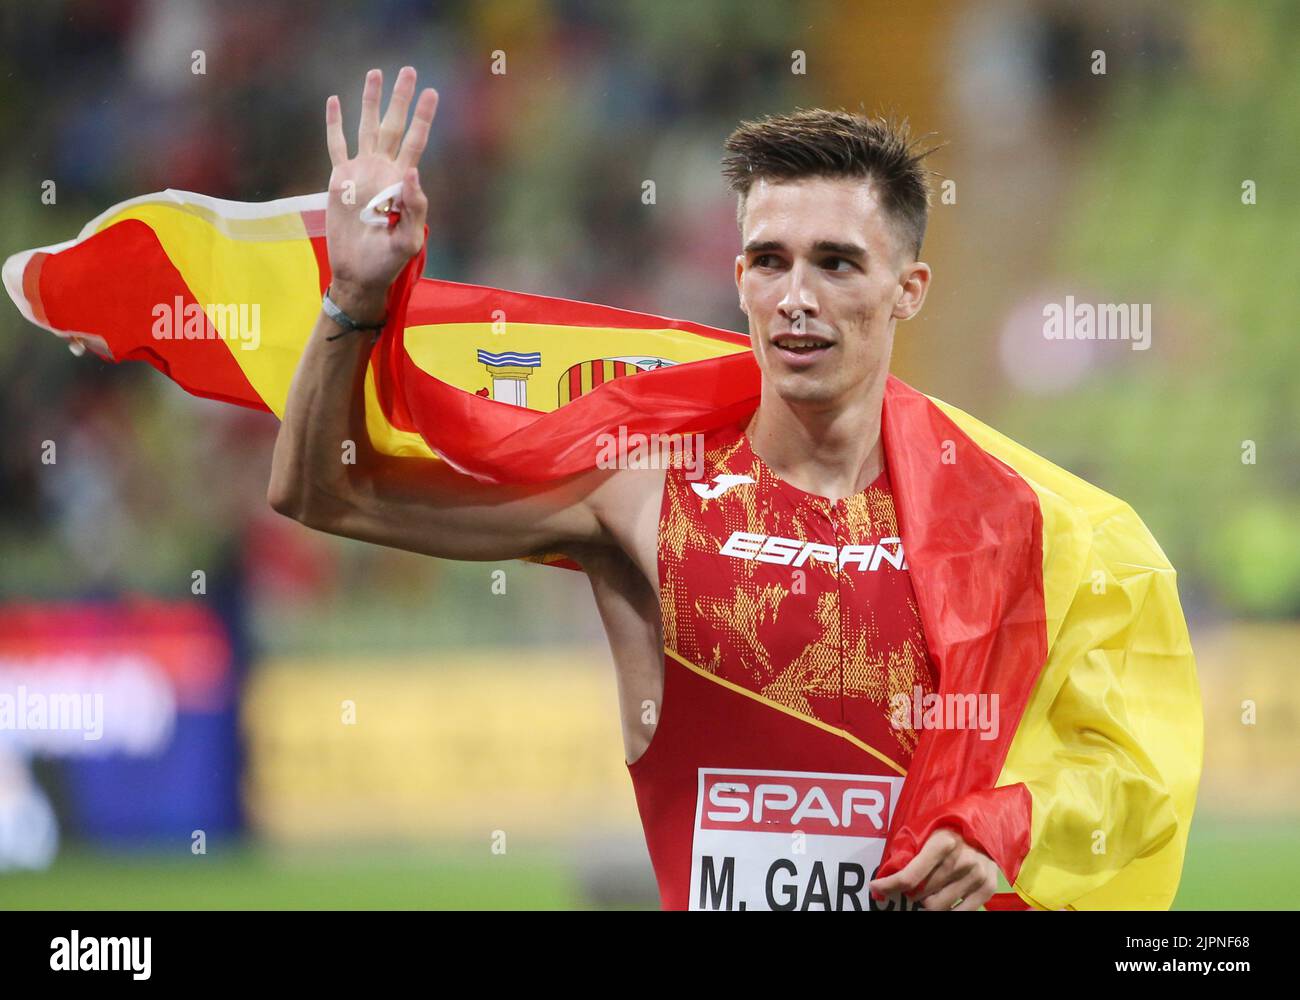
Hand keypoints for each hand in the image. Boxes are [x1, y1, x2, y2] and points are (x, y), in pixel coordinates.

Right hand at [324, 66, 437, 318]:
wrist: (358, 272)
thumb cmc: (387, 262)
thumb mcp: (409, 241)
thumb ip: (414, 209)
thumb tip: (412, 173)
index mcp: (401, 182)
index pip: (415, 142)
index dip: (422, 117)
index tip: (432, 92)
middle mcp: (382, 170)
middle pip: (393, 125)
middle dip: (401, 99)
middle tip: (409, 70)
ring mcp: (361, 172)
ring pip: (366, 127)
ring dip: (371, 101)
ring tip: (376, 74)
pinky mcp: (340, 180)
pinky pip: (336, 145)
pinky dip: (334, 123)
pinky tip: (334, 101)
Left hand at [870, 827, 999, 910]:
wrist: (986, 824)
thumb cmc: (949, 828)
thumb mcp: (925, 829)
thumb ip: (907, 851)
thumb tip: (884, 876)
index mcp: (942, 843)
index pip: (910, 876)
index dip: (888, 885)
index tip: (876, 887)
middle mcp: (960, 860)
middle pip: (921, 893)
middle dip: (911, 891)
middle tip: (913, 882)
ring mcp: (976, 875)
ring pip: (938, 906)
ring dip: (927, 900)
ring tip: (929, 888)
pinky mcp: (987, 887)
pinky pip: (960, 913)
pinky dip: (947, 909)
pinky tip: (943, 897)